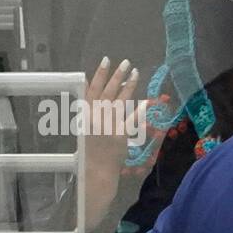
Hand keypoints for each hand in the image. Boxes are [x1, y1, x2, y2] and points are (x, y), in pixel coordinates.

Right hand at [81, 57, 154, 230]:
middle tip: (125, 62)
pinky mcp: (120, 136)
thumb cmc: (91, 151)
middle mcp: (95, 117)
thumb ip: (90, 110)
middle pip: (107, 91)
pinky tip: (147, 100)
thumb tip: (94, 92)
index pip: (91, 89)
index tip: (105, 61)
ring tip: (135, 72)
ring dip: (128, 85)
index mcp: (85, 114)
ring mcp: (108, 126)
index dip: (99, 74)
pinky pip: (132, 120)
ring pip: (119, 101)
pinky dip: (139, 110)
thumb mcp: (86, 128)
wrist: (95, 171)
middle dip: (116, 75)